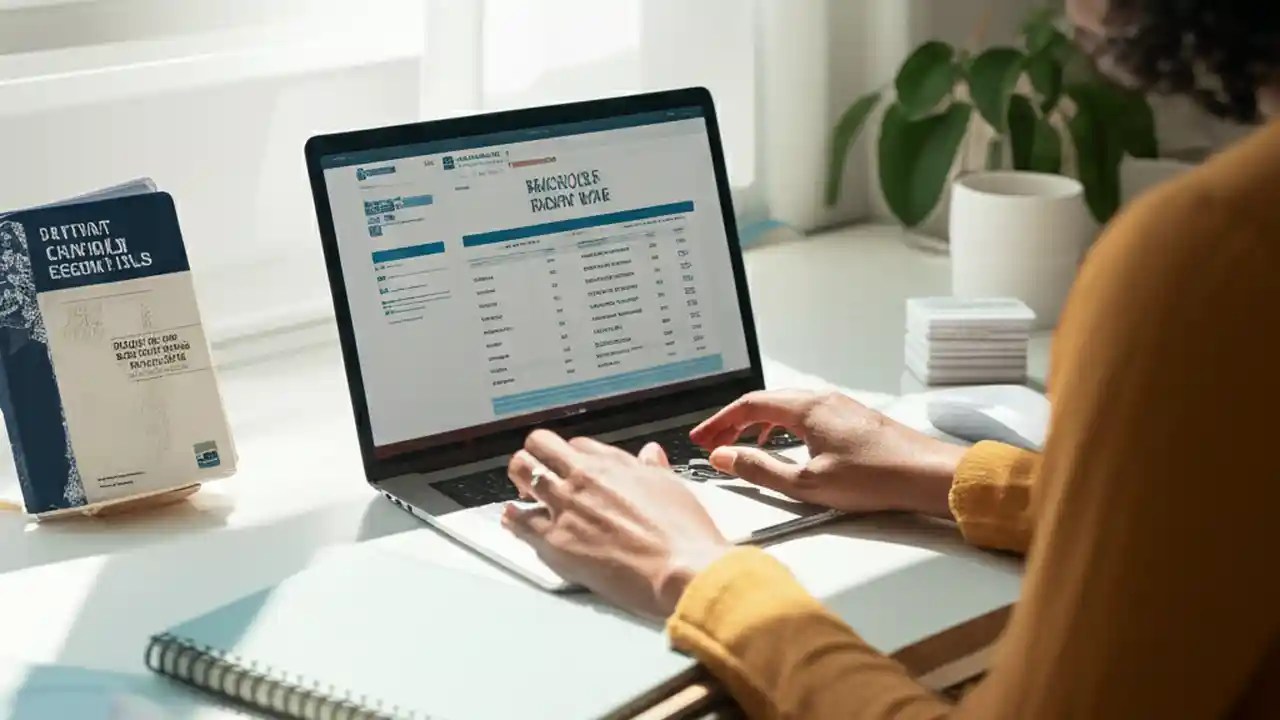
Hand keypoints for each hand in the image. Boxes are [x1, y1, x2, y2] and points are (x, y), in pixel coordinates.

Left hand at [504, 430, 730, 617]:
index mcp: (613, 464)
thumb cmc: (683, 534)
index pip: (577, 445)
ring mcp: (564, 506)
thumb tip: (651, 452)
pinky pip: (518, 520)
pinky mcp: (554, 540)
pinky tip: (512, 518)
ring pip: (521, 470)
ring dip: (520, 479)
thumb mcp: (673, 488)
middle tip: (539, 471)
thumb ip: (654, 468)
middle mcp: (583, 478)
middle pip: (540, 445)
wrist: (680, 569)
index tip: (571, 467)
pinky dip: (512, 518)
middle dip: (536, 455)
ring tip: (524, 493)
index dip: (571, 456)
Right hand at [690, 390, 965, 517]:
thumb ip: (760, 469)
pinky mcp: (853, 419)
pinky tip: (785, 445)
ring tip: (741, 444)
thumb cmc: (874, 479)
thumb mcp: (807, 483)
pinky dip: (782, 425)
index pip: (749, 405)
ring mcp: (839, 406)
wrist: (928, 476)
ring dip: (758, 423)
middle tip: (712, 440)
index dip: (718, 421)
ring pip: (786, 406)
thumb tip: (724, 457)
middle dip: (734, 420)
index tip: (699, 438)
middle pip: (766, 401)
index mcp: (806, 407)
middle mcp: (821, 399)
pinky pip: (805, 414)